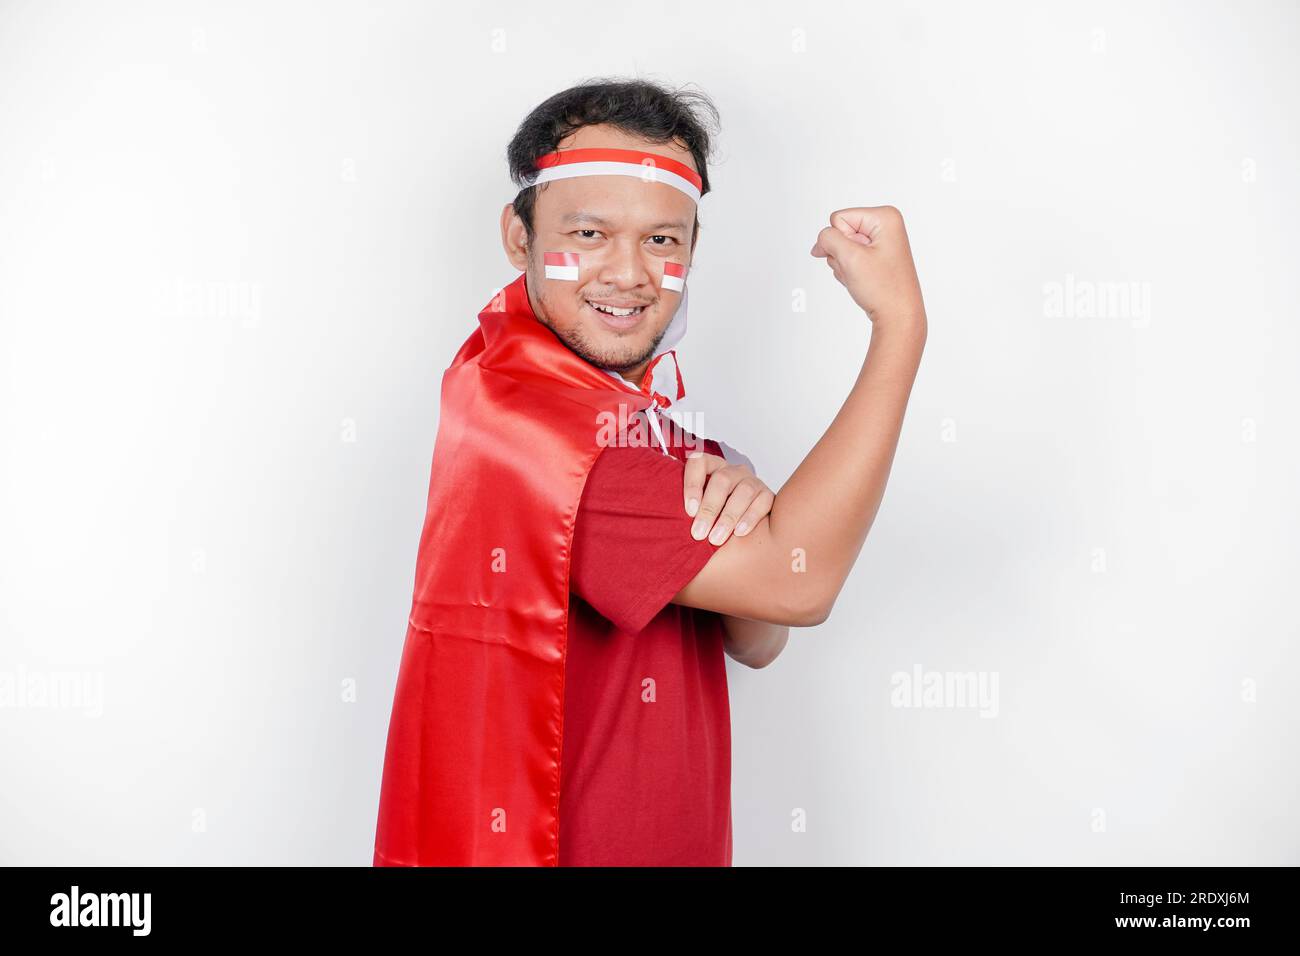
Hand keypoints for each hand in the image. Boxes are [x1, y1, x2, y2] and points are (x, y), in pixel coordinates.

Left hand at [683, 452, 774, 545]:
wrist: (744, 522)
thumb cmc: (712, 514)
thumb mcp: (697, 506)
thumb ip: (686, 505)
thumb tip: (659, 507)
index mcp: (711, 467)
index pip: (699, 462)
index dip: (692, 484)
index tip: (688, 510)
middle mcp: (732, 471)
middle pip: (721, 480)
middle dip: (709, 508)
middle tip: (699, 533)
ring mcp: (752, 481)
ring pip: (744, 491)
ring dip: (729, 516)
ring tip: (716, 538)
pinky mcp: (767, 495)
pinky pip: (762, 502)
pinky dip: (750, 518)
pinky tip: (739, 533)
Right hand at [810, 206, 925, 328]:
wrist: (897, 316)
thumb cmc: (884, 289)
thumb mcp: (850, 258)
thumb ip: (828, 239)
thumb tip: (821, 238)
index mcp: (885, 217)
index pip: (838, 218)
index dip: (839, 241)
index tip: (857, 259)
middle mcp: (885, 225)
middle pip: (841, 231)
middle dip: (842, 254)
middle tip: (860, 270)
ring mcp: (881, 242)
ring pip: (843, 246)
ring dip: (845, 265)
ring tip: (863, 277)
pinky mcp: (876, 256)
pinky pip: (849, 257)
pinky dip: (850, 271)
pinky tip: (864, 280)